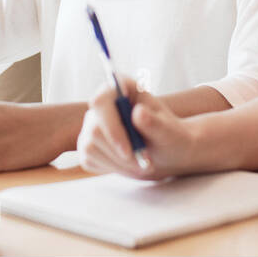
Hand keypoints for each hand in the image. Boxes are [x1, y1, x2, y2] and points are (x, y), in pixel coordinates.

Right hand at [77, 78, 197, 180]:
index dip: (111, 127)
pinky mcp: (87, 144)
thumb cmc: (169, 136)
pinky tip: (128, 164)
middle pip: (94, 130)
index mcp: (121, 88)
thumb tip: (138, 113)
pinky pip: (89, 159)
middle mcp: (102, 104)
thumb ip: (154, 123)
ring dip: (118, 163)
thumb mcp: (169, 132)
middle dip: (120, 153)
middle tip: (144, 163)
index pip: (101, 102)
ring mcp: (91, 124)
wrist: (166, 152)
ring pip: (90, 148)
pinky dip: (111, 168)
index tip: (128, 151)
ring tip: (140, 163)